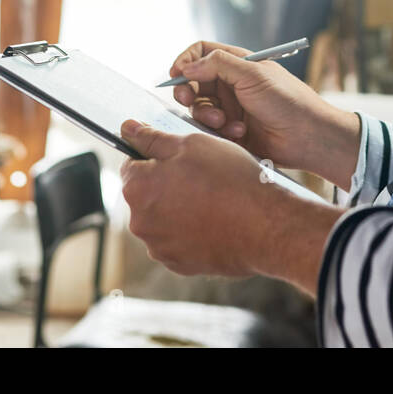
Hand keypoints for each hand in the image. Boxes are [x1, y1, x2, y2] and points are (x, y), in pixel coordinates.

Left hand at [119, 119, 343, 291]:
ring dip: (178, 207)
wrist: (264, 226)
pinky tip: (214, 220)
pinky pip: (177, 240)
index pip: (132, 163)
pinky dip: (190, 230)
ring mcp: (159, 246)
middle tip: (201, 176)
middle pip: (146, 193)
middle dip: (166, 183)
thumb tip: (128, 129)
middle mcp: (140, 221)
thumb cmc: (230, 181)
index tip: (178, 157)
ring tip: (211, 199)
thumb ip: (153, 138)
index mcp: (137, 188)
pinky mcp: (179, 264)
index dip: (155, 155)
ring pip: (162, 217)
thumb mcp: (191, 144)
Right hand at [167, 40, 359, 185]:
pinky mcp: (231, 130)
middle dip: (188, 91)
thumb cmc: (287, 100)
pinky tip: (239, 132)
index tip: (176, 74)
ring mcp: (230, 107)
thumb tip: (186, 67)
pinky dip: (220, 130)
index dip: (186, 61)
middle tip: (187, 99)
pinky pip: (210, 128)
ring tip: (223, 121)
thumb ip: (217, 65)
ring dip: (207, 114)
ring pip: (199, 108)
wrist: (307, 137)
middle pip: (193, 82)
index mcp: (237, 63)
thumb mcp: (252, 74)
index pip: (201, 53)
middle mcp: (231, 83)